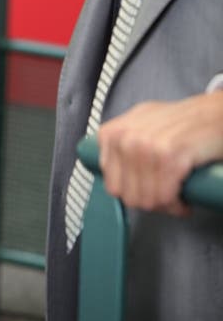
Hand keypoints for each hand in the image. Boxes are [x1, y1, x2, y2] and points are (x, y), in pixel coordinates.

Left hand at [98, 92, 222, 213]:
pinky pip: (165, 197)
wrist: (213, 114)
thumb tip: (107, 168)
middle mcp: (125, 138)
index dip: (132, 194)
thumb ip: (120, 141)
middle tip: (164, 198)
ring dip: (165, 206)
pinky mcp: (169, 157)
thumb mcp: (139, 122)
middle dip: (150, 203)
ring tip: (175, 197)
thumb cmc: (179, 119)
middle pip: (129, 196)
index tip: (146, 194)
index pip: (112, 184)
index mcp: (112, 133)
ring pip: (148, 200)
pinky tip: (183, 201)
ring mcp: (146, 147)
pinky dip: (177, 206)